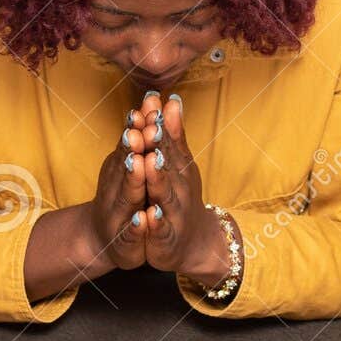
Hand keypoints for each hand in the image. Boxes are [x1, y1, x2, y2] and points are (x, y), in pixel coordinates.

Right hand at [84, 107, 157, 270]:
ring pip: (128, 196)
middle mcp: (117, 188)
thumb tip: (155, 97)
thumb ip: (145, 134)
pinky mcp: (124, 241)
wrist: (105, 240)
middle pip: (126, 166)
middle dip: (135, 148)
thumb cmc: (124, 197)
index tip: (146, 110)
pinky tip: (144, 217)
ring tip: (140, 162)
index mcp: (122, 169)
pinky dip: (137, 225)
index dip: (138, 128)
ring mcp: (119, 215)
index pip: (131, 145)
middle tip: (143, 130)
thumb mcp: (136, 164)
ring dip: (133, 179)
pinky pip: (131, 233)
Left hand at [136, 94, 230, 284]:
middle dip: (158, 147)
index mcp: (178, 169)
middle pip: (168, 166)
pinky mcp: (167, 238)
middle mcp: (179, 188)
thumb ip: (173, 135)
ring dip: (157, 180)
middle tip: (151, 128)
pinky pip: (160, 231)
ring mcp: (174, 213)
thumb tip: (171, 98)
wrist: (193, 242)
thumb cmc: (181, 196)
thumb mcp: (179, 165)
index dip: (159, 124)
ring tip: (150, 162)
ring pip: (164, 196)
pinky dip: (154, 224)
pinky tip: (147, 215)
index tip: (152, 104)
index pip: (167, 143)